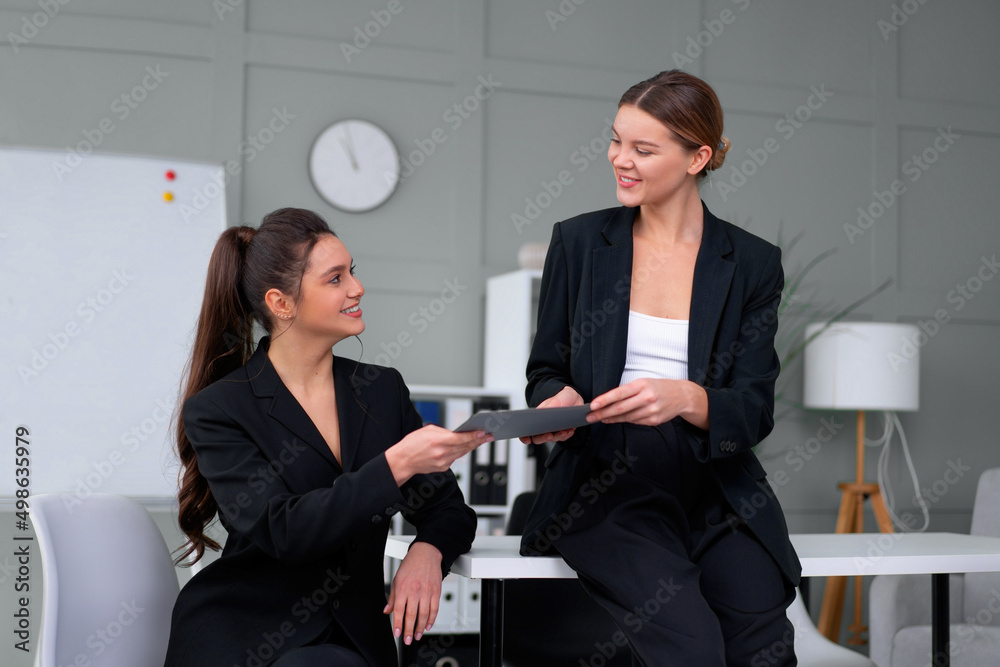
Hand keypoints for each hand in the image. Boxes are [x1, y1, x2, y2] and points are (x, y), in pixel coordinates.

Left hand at [384, 541, 442, 644]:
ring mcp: (426, 592)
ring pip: (424, 614)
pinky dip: (432, 619)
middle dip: (408, 630)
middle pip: (411, 615)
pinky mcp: (436, 592)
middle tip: (407, 640)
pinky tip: (428, 625)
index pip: (399, 610)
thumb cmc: (411, 565)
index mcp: (403, 588)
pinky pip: (434, 609)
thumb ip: (392, 597)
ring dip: (420, 628)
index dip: (398, 624)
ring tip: (417, 635)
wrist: (426, 553)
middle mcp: (415, 591)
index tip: (397, 633)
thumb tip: (387, 611)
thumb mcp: (397, 579)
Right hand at [386, 425, 492, 485]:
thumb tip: (457, 433)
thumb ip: (444, 431)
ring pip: (463, 452)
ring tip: (481, 439)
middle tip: (489, 436)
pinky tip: (467, 446)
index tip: (483, 432)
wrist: (403, 460)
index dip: (474, 436)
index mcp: (438, 441)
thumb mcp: (428, 430)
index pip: (461, 438)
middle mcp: (442, 453)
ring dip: (472, 446)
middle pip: (465, 446)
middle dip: (478, 440)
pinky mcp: (443, 467)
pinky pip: (456, 458)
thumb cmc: (412, 443)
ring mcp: (443, 462)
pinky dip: (461, 451)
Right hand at [519, 385, 584, 444]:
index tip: (527, 440)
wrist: (574, 399)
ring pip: (552, 439)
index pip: (527, 430)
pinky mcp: (563, 433)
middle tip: (549, 435)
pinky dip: (567, 435)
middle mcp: (544, 427)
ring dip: (558, 436)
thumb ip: (549, 407)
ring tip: (564, 431)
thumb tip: (542, 412)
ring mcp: (553, 431)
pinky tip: (570, 430)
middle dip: (544, 438)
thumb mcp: (555, 400)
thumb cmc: (561, 399)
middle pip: (539, 438)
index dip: (524, 437)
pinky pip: (563, 438)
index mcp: (537, 418)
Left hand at [587, 378, 706, 427]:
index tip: (593, 405)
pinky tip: (617, 419)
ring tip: (601, 418)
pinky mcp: (654, 420)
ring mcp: (651, 410)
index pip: (619, 393)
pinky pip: (635, 422)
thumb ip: (628, 391)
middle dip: (603, 413)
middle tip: (591, 416)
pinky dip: (625, 420)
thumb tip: (608, 400)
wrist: (681, 396)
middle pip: (620, 408)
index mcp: (642, 385)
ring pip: (626, 417)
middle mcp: (647, 398)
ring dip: (611, 419)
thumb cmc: (659, 387)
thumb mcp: (644, 382)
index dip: (604, 400)